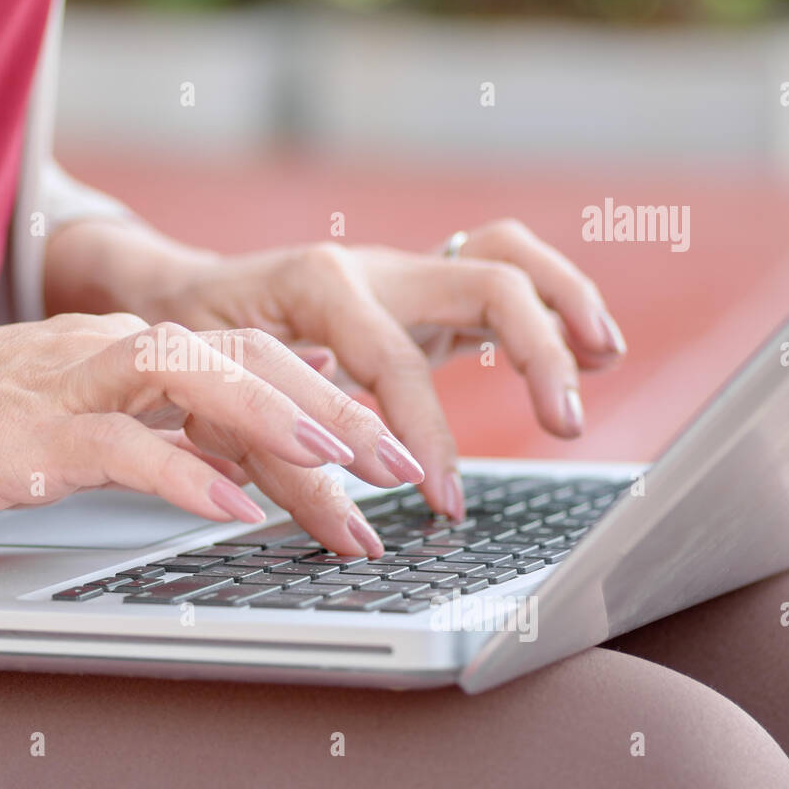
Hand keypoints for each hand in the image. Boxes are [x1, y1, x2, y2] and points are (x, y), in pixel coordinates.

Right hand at [0, 314, 428, 556]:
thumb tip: (229, 453)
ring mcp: (73, 385)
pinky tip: (236, 510)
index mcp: (128, 345)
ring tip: (343, 469)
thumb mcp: (73, 407)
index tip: (382, 445)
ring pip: (197, 378)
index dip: (325, 395)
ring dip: (279, 423)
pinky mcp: (31, 433)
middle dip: (333, 407)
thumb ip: (148, 418)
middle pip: (245, 354)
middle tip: (398, 463)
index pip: (249, 353)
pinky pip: (125, 444)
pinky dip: (188, 475)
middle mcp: (113, 350)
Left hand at [119, 219, 626, 518]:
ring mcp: (401, 270)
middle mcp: (370, 265)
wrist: (183, 296)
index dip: (427, 435)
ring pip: (507, 255)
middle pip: (484, 281)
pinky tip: (587, 345)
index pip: (396, 361)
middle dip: (536, 350)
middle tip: (564, 424)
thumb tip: (353, 534)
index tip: (443, 501)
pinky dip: (552, 299)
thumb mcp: (216, 400)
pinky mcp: (421, 290)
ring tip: (605, 357)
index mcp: (317, 283)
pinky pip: (501, 271)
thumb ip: (284, 461)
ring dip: (565, 301)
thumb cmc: (193, 345)